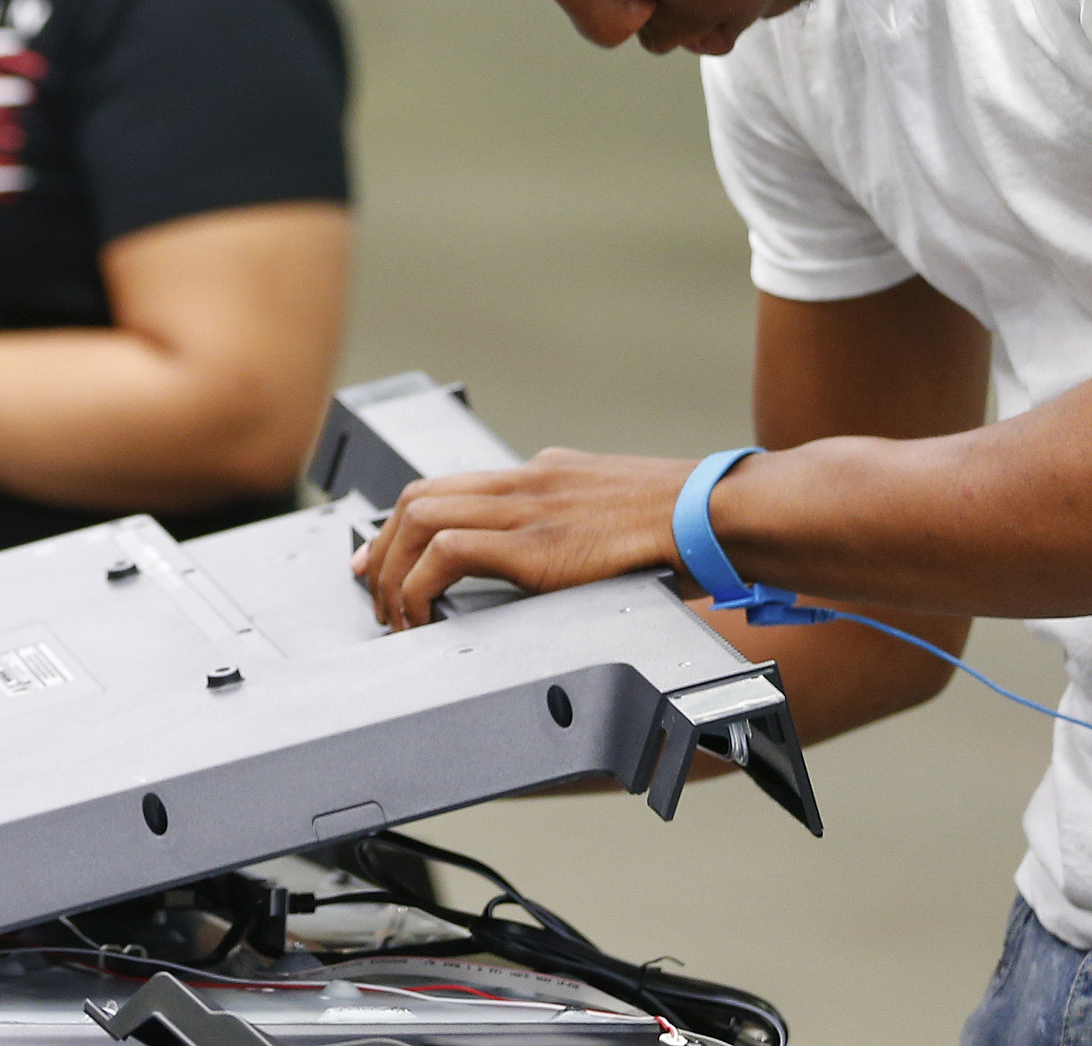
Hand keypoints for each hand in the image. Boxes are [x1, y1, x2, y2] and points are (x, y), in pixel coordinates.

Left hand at [351, 450, 689, 629]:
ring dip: (396, 570)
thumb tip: (571, 555)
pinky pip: (448, 551)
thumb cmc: (689, 526)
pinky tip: (427, 619)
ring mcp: (529, 507)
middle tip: (372, 589)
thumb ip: (581, 525)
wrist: (719, 516)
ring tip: (398, 616)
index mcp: (545, 473)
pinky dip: (422, 585)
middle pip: (420, 496)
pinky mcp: (536, 544)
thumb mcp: (620, 514)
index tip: (383, 555)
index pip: (452, 485)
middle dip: (383, 544)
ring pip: (421, 516)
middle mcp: (528, 481)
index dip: (405, 523)